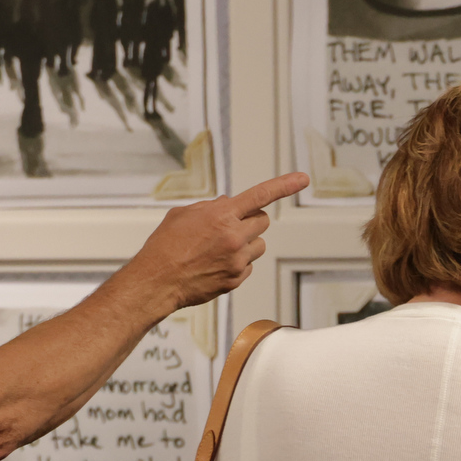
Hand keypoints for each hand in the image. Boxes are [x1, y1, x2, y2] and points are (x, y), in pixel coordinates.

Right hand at [125, 172, 309, 310]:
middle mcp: (233, 236)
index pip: (260, 195)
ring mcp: (237, 260)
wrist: (157, 281)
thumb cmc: (164, 246)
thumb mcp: (182, 214)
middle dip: (251, 220)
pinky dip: (238, 263)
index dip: (284, 185)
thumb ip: (210, 207)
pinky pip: (249, 265)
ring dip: (246, 243)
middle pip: (263, 220)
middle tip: (232, 226)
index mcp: (221, 215)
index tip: (303, 179)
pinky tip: (216, 264)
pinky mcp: (236, 279)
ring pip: (259, 245)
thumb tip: (228, 204)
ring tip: (220, 249)